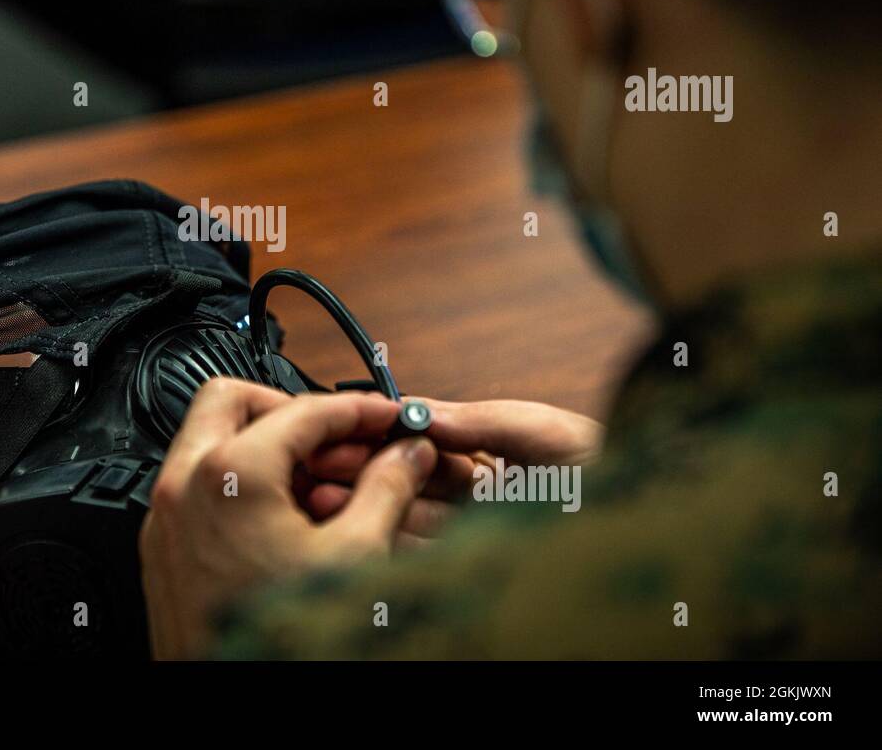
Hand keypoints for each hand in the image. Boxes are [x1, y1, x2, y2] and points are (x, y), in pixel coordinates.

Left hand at [139, 378, 438, 659]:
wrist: (231, 701)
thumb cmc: (278, 645)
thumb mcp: (355, 556)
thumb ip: (387, 489)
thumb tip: (406, 454)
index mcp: (231, 474)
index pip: (304, 409)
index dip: (358, 410)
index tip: (386, 420)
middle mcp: (184, 485)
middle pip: (234, 400)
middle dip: (291, 409)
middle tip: (335, 437)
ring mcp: (167, 517)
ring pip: (208, 441)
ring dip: (262, 445)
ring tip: (317, 485)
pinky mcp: (163, 548)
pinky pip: (196, 487)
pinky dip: (237, 483)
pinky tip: (284, 521)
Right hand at [295, 398, 602, 533]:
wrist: (650, 516)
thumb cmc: (610, 464)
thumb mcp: (539, 429)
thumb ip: (478, 420)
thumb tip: (420, 409)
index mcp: (491, 453)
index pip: (421, 442)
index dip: (380, 435)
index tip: (344, 429)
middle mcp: (481, 492)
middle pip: (407, 479)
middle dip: (362, 469)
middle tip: (318, 462)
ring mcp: (480, 528)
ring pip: (409, 515)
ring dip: (367, 502)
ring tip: (324, 491)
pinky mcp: (481, 558)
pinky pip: (428, 551)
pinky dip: (391, 534)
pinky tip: (361, 522)